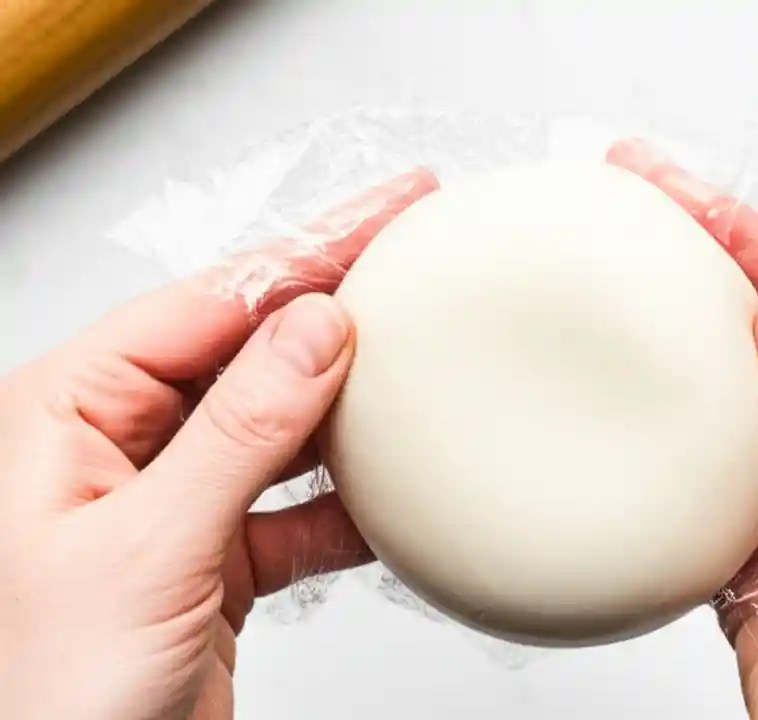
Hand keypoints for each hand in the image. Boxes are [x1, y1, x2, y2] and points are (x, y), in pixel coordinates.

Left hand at [0, 169, 436, 719]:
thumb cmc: (48, 700)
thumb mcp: (150, 548)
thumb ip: (242, 432)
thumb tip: (315, 331)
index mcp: (65, 414)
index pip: (205, 303)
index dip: (303, 251)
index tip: (380, 215)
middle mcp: (118, 447)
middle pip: (246, 348)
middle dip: (331, 303)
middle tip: (407, 252)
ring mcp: (173, 502)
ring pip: (280, 422)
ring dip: (349, 399)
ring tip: (416, 349)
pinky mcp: (219, 558)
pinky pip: (301, 504)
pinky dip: (353, 497)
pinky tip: (397, 479)